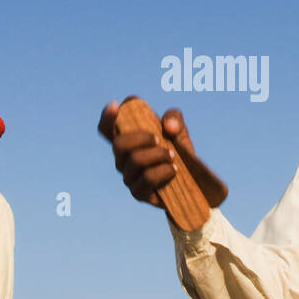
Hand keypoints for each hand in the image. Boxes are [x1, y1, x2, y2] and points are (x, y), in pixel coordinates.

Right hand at [97, 101, 227, 208]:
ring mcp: (129, 176)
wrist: (191, 181)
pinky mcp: (138, 193)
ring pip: (135, 160)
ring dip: (157, 154)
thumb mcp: (179, 129)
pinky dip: (162, 171)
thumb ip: (174, 118)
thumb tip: (168, 126)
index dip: (107, 117)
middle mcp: (122, 158)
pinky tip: (173, 170)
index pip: (107, 129)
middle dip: (141, 137)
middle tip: (158, 139)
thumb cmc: (178, 152)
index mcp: (126, 140)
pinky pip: (146, 178)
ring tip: (172, 156)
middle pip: (118, 144)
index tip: (116, 105)